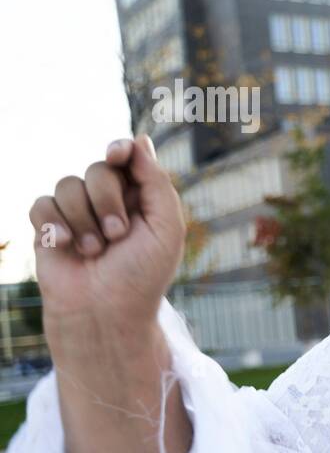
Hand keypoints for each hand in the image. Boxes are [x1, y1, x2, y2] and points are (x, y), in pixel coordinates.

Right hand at [29, 133, 186, 343]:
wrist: (105, 313)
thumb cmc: (142, 274)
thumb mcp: (165, 227)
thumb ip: (155, 181)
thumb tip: (139, 139)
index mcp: (140, 199)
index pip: (126, 157)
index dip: (120, 150)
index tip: (117, 154)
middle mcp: (108, 201)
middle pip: (98, 170)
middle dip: (107, 201)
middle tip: (118, 236)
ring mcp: (77, 213)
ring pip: (67, 184)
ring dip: (83, 220)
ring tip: (95, 252)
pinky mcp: (48, 228)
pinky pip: (41, 204)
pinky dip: (54, 225)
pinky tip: (66, 247)